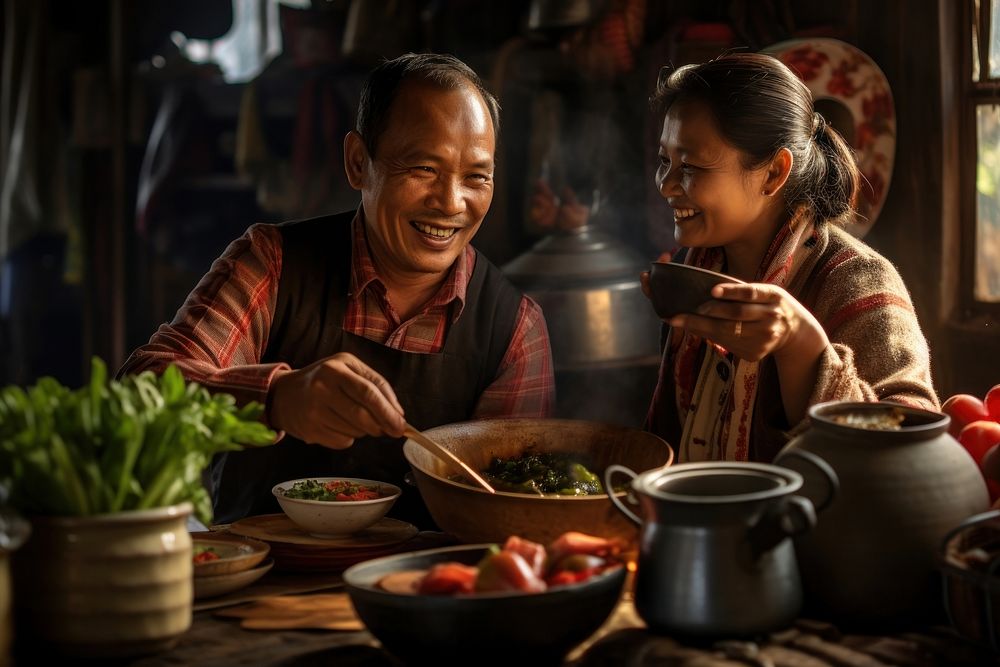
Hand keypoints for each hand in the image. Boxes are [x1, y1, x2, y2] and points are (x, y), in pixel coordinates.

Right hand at [268, 353, 405, 448]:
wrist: (284, 394)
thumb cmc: (324, 380)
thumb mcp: (348, 369)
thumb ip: (375, 384)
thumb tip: (398, 413)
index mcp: (336, 368)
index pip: (369, 392)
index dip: (388, 410)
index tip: (401, 423)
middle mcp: (322, 388)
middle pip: (362, 415)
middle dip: (381, 426)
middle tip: (389, 430)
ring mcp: (314, 411)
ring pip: (355, 431)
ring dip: (365, 431)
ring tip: (355, 419)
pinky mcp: (310, 430)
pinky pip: (342, 442)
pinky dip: (349, 438)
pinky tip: (339, 426)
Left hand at [668, 283, 826, 362]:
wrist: (795, 333)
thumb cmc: (771, 305)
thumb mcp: (767, 292)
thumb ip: (744, 291)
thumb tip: (708, 289)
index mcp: (773, 297)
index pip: (751, 293)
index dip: (732, 291)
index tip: (712, 290)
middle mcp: (771, 318)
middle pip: (735, 316)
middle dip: (704, 315)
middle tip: (678, 314)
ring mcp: (764, 338)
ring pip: (727, 333)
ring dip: (700, 327)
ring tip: (679, 321)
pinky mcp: (755, 353)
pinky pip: (727, 344)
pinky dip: (709, 336)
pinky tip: (694, 329)